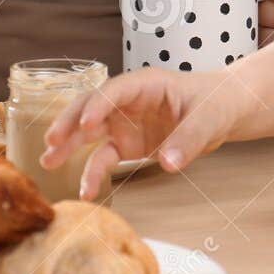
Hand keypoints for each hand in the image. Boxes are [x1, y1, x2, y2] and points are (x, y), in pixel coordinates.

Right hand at [41, 68, 253, 198]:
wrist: (225, 113)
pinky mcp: (127, 144)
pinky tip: (84, 190)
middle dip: (69, 122)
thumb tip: (168, 163)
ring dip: (68, 145)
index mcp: (146, 84)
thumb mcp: (209, 119)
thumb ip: (188, 140)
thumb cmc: (217, 103)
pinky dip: (92, 172)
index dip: (99, 106)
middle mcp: (129, 101)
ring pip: (89, 131)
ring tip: (47, 161)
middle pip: (91, 106)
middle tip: (52, 142)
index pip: (115, 90)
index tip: (85, 125)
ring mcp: (125, 122)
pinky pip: (104, 157)